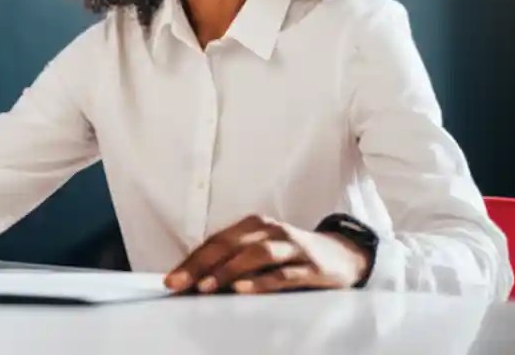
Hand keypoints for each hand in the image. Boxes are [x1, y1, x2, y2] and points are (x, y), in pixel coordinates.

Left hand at [164, 215, 369, 294]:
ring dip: (228, 271)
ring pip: (255, 255)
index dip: (191, 261)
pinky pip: (283, 273)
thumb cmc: (292, 256)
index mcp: (253, 226)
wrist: (343, 255)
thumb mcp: (261, 253)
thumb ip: (232, 263)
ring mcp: (291, 246)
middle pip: (229, 245)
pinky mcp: (310, 265)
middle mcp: (270, 231)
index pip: (215, 242)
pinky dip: (262, 281)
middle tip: (180, 284)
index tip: (171, 279)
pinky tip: (244, 289)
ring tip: (207, 287)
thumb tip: (194, 283)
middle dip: (201, 265)